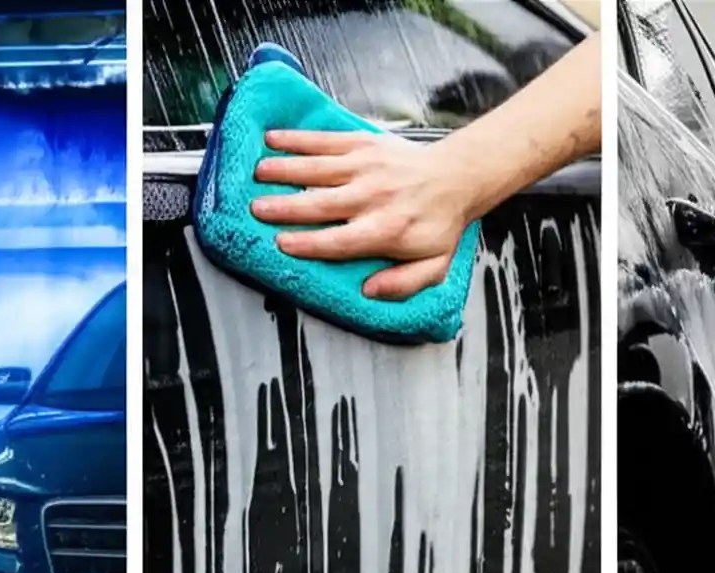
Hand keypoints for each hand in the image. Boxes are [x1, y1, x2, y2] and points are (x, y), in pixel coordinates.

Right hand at [250, 130, 477, 299]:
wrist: (457, 177)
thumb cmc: (438, 224)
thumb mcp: (433, 266)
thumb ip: (403, 284)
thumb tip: (370, 291)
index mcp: (387, 230)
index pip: (340, 241)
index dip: (309, 243)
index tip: (281, 244)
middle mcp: (374, 197)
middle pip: (321, 203)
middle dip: (286, 207)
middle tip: (256, 208)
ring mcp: (367, 167)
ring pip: (318, 169)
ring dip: (284, 170)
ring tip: (257, 173)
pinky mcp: (364, 144)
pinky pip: (325, 141)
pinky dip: (298, 139)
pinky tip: (273, 139)